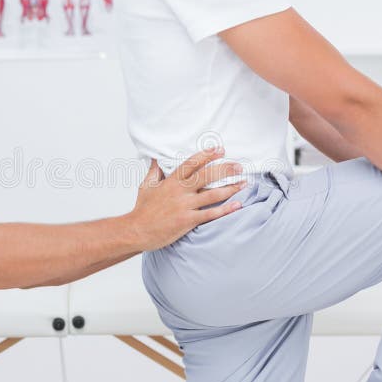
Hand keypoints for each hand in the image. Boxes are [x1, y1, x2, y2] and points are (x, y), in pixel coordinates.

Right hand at [128, 148, 244, 251]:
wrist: (137, 231)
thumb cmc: (142, 209)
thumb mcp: (146, 185)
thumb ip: (154, 171)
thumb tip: (156, 157)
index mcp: (171, 181)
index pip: (191, 163)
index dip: (207, 155)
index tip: (220, 149)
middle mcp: (179, 191)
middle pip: (207, 175)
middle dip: (225, 168)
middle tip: (239, 165)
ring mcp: (184, 206)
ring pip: (213, 194)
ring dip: (230, 187)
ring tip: (244, 183)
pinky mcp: (188, 221)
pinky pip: (211, 214)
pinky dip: (225, 209)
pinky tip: (237, 205)